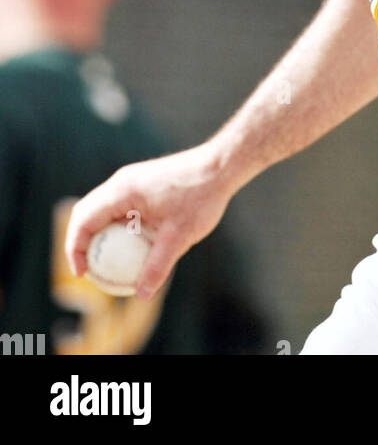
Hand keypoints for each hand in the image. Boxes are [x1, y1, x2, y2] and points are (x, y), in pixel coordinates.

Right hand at [65, 141, 234, 298]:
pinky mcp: (142, 184)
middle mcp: (121, 182)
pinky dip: (114, 227)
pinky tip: (129, 247)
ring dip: (97, 234)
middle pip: (85, 212)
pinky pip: (118, 207)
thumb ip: (158, 265)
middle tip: (88, 271)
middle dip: (80, 242)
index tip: (82, 274)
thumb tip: (142, 294)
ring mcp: (131, 181)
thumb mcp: (180, 236)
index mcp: (122, 190)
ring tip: (104, 263)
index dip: (75, 248)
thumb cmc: (201, 196)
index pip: (83, 219)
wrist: (220, 166)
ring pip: (101, 209)